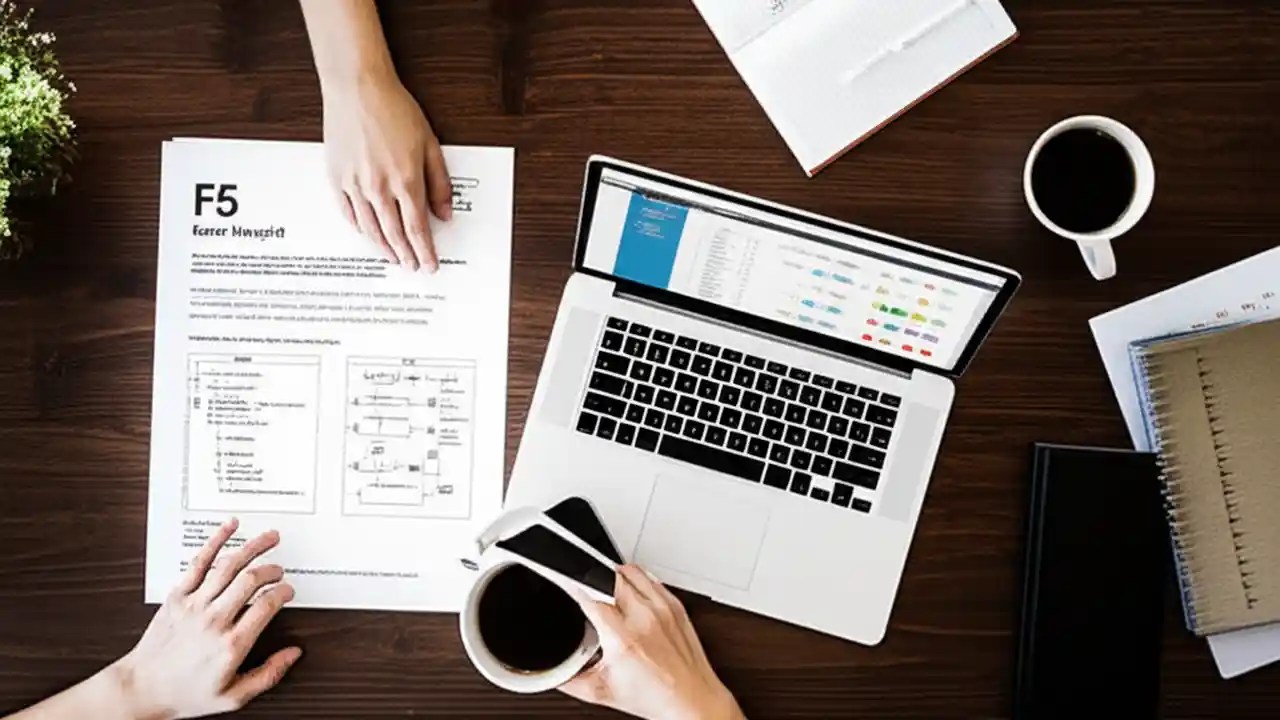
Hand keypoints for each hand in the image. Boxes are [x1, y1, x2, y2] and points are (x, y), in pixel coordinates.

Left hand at [110, 518, 300, 718]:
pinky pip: (199, 562)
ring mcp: (194, 605)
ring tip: (269, 538)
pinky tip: (230, 528)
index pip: (267, 605)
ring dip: (254, 547)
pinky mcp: (177, 596)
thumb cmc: (184, 694)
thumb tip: (293, 655)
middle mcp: (214, 620)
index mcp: (231, 643)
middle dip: (272, 569)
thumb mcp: (234, 696)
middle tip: (279, 569)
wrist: (142, 688)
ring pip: (229, 566)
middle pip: (251, 580)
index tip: (287, 591)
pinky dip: (216, 540)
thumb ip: (268, 674)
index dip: (283, 592)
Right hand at [322, 70, 451, 272]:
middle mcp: (379, 188)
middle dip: (406, 255)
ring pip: (370, 229)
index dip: (425, 251)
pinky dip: (360, 228)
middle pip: (394, 234)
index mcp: (406, 181)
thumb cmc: (394, 110)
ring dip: (383, 247)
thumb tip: (445, 213)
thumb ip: (439, 183)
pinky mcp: (337, 178)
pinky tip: (367, 233)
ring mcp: (355, 185)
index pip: (418, 229)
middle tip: (412, 267)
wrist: (357, 88)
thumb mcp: (429, 144)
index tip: (430, 264)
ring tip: (393, 257)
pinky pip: (349, 213)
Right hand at [562, 565, 743, 719]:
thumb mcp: (602, 692)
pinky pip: (650, 577)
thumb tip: (548, 673)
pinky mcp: (676, 604)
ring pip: (630, 570)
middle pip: (608, 575)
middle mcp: (645, 617)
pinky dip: (635, 580)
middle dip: (592, 579)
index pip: (590, 594)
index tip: (564, 581)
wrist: (693, 701)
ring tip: (607, 592)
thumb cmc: (656, 697)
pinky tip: (631, 595)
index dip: (572, 583)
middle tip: (587, 592)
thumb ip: (569, 680)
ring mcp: (663, 608)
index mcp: (623, 639)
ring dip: (613, 576)